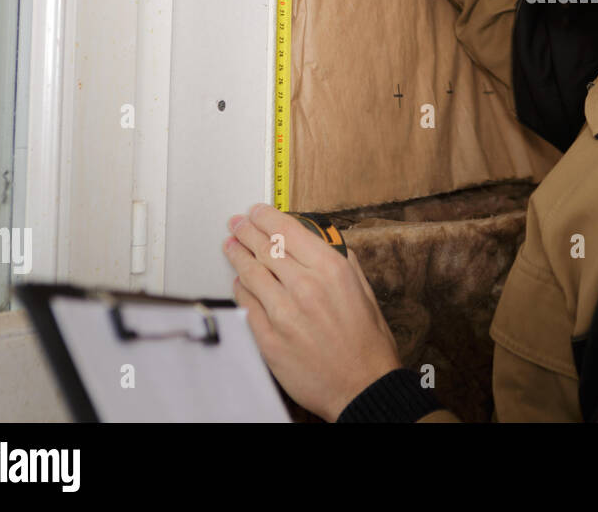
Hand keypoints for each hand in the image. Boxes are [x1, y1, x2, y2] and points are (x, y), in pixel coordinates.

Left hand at [223, 203, 401, 419]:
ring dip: (237, 254)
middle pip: (264, 247)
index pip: (288, 230)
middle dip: (246, 230)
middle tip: (237, 223)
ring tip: (230, 245)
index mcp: (331, 269)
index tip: (258, 211)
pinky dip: (240, 287)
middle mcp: (304, 286)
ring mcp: (282, 312)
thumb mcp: (363, 290)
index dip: (267, 216)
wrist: (362, 385)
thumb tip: (323, 244)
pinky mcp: (268, 337)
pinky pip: (245, 303)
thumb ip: (341, 262)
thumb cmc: (367, 343)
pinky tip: (239, 281)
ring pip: (249, 272)